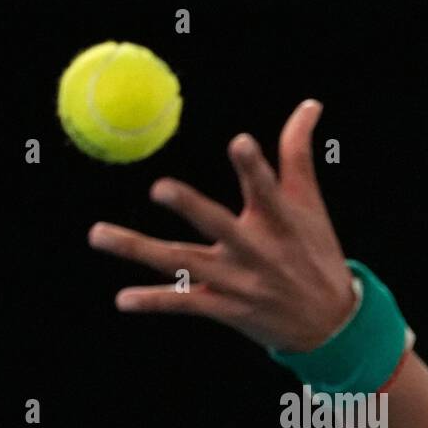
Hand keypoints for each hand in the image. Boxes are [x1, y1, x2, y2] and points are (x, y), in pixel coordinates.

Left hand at [87, 98, 356, 351]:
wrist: (330, 324)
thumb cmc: (314, 253)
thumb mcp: (309, 205)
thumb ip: (298, 152)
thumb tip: (310, 103)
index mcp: (278, 220)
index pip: (266, 188)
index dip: (253, 167)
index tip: (240, 142)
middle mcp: (255, 250)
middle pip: (217, 225)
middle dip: (191, 206)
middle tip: (159, 187)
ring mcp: (237, 282)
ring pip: (182, 263)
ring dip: (138, 249)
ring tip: (97, 234)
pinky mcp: (225, 308)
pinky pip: (184, 303)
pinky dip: (154, 301)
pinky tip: (124, 300)